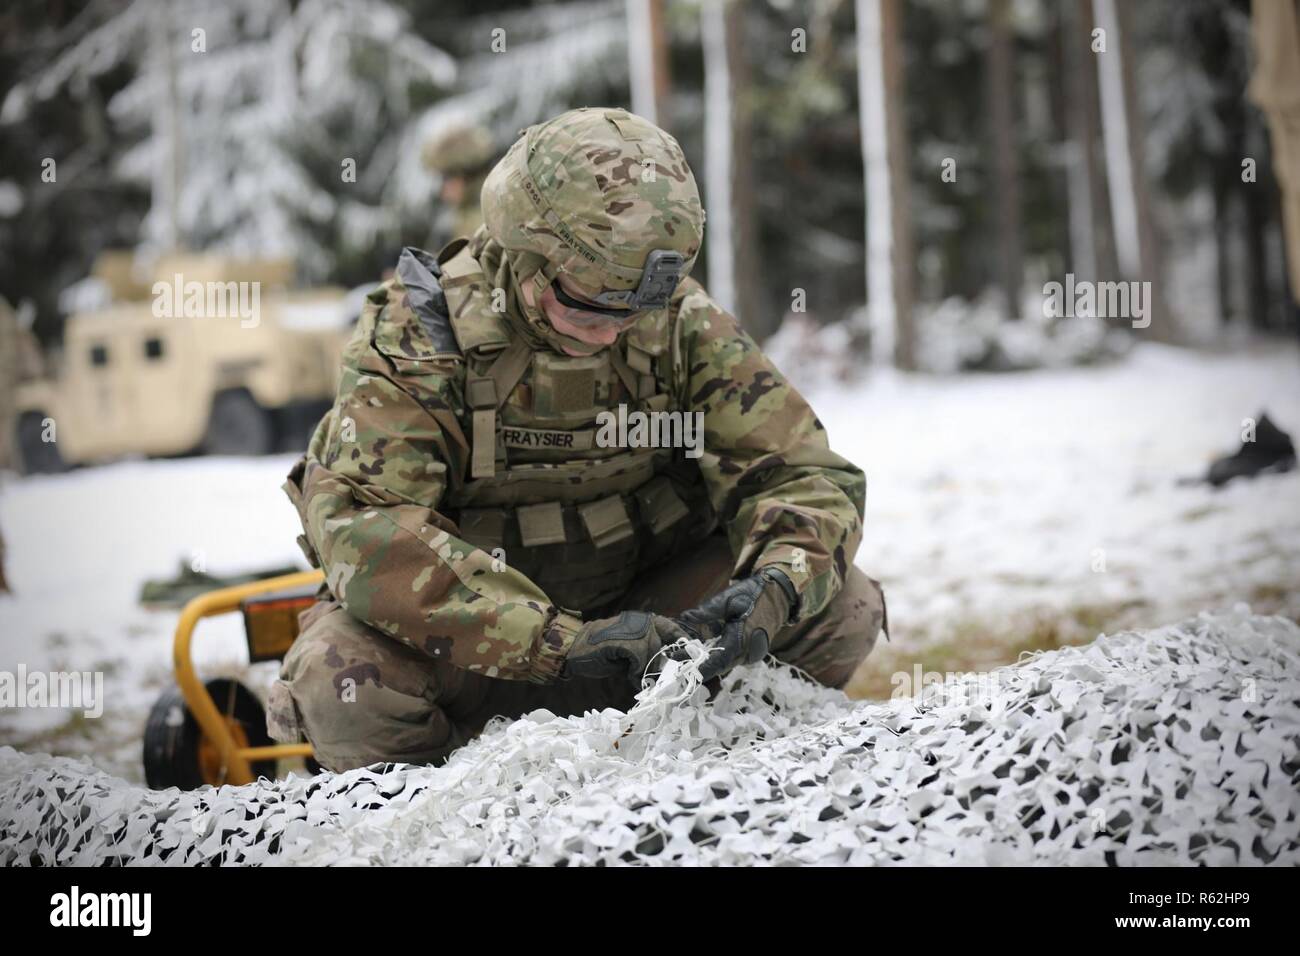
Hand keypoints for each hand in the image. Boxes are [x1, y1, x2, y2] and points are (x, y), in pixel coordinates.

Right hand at [562, 611, 691, 684]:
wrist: (574, 649)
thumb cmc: (601, 651)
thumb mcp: (629, 650)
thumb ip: (647, 654)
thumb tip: (665, 668)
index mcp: (642, 621)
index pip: (670, 627)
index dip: (682, 639)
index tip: (693, 652)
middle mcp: (640, 621)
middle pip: (663, 644)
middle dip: (664, 663)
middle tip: (664, 677)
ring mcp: (633, 630)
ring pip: (652, 653)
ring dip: (646, 669)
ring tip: (637, 676)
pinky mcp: (626, 641)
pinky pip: (640, 659)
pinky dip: (636, 671)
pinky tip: (627, 674)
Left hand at [677, 567, 796, 681]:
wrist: (778, 594)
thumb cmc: (753, 594)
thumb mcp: (728, 598)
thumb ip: (706, 611)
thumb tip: (685, 617)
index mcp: (742, 639)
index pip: (718, 661)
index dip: (700, 669)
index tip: (683, 670)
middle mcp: (748, 652)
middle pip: (720, 665)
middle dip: (699, 664)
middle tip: (677, 658)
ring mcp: (752, 654)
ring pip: (725, 662)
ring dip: (708, 660)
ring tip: (686, 653)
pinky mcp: (752, 652)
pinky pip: (732, 657)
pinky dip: (718, 654)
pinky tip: (704, 648)